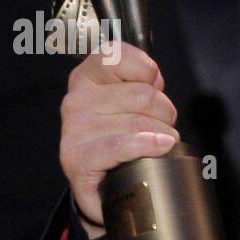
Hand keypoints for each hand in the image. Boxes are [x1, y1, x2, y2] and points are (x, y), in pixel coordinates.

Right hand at [59, 42, 177, 232]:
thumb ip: (140, 80)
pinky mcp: (77, 158)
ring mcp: (74, 130)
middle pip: (142, 94)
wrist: (103, 185)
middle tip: (162, 127)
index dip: (146, 71)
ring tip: (158, 144)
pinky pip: (121, 145)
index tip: (153, 85)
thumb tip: (154, 78)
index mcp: (87, 77)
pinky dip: (146, 146)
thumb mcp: (130, 101)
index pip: (116, 54)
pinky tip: (159, 148)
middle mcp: (76, 100)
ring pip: (138, 122)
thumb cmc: (120, 138)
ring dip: (162, 135)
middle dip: (164, 112)